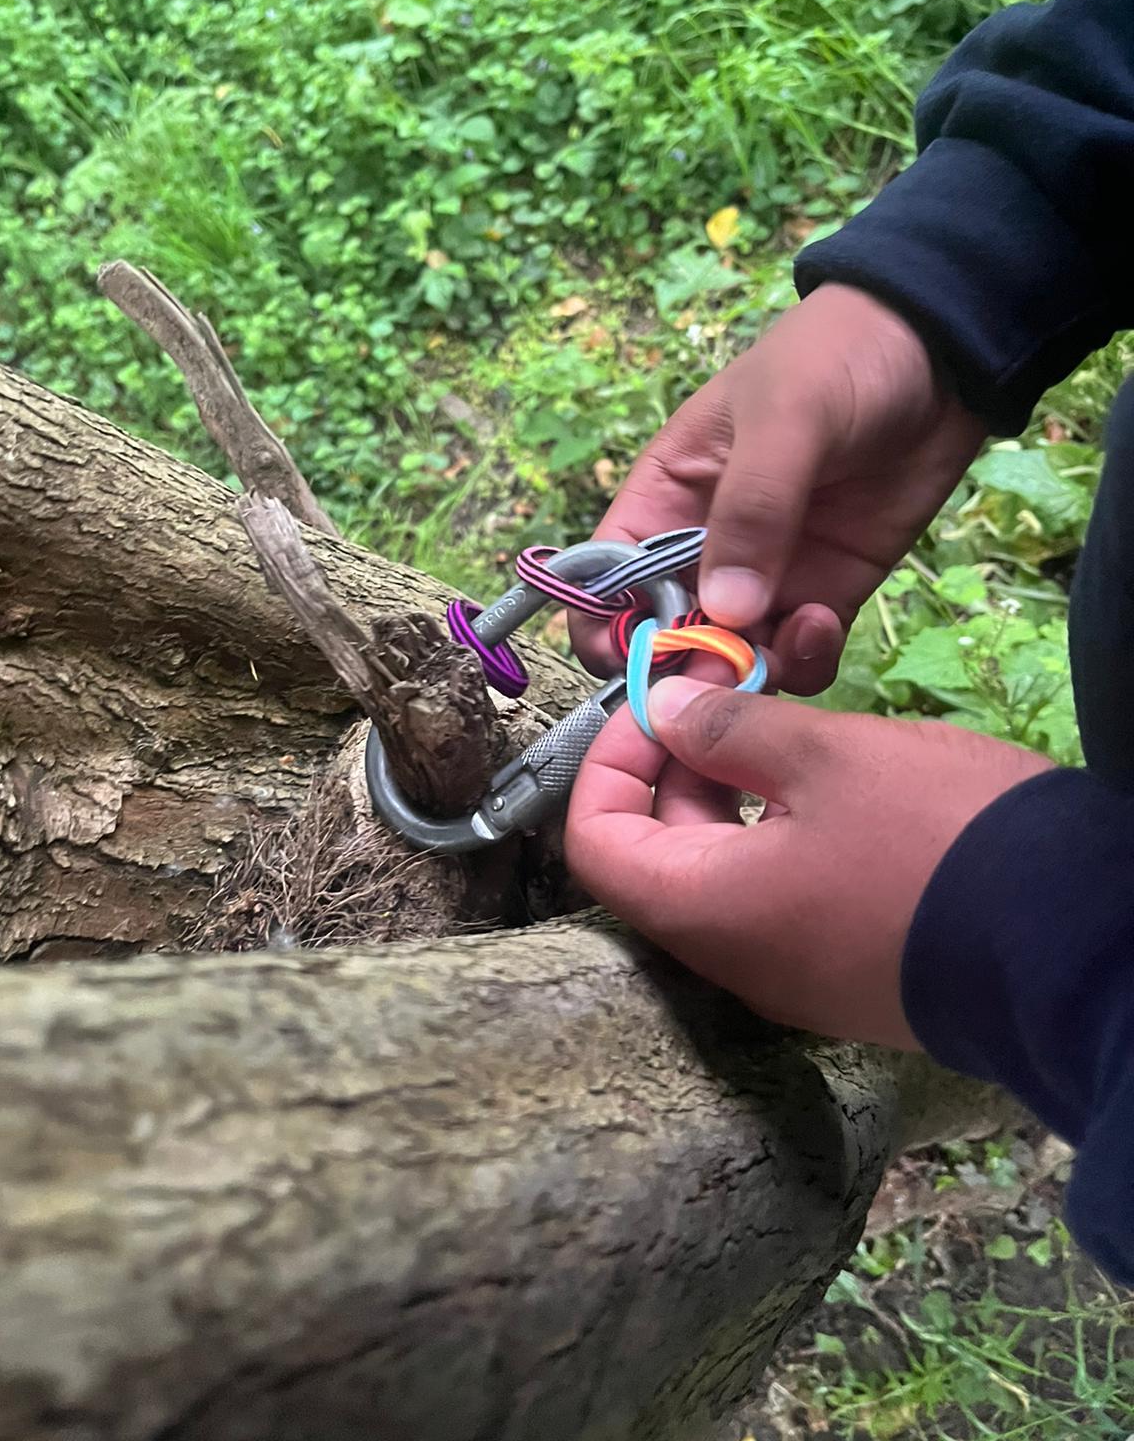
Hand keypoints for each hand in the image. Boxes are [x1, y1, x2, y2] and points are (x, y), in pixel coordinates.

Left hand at [566, 676, 1051, 1046]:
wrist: (1076, 944)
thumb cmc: (938, 838)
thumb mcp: (828, 757)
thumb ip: (731, 730)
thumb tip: (663, 710)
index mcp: (705, 909)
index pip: (595, 842)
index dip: (609, 761)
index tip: (658, 702)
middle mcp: (735, 959)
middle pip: (658, 853)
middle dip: (680, 765)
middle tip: (730, 696)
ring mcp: (794, 974)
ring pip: (726, 870)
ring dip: (736, 792)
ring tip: (787, 726)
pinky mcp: (848, 972)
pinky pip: (782, 897)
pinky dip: (781, 831)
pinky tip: (832, 782)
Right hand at [574, 283, 986, 693]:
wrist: (943, 352)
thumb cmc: (839, 359)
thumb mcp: (786, 417)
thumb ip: (753, 509)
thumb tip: (724, 611)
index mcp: (664, 497)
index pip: (604, 578)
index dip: (605, 627)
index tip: (638, 659)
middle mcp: (703, 547)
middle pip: (663, 634)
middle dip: (683, 668)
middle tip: (718, 679)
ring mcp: (766, 576)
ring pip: (732, 657)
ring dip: (747, 674)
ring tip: (780, 649)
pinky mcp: (826, 592)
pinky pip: (798, 654)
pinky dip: (803, 660)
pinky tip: (823, 625)